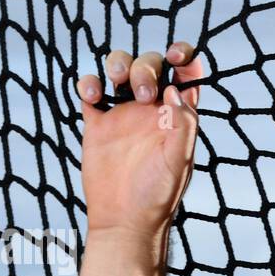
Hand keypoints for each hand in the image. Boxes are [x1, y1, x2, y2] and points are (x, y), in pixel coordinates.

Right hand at [76, 41, 201, 241]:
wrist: (123, 219)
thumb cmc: (157, 196)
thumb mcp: (179, 161)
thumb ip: (182, 125)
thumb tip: (176, 88)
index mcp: (177, 115)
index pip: (185, 74)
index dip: (184, 56)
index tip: (176, 56)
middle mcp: (152, 109)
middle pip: (149, 63)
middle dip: (145, 67)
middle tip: (143, 93)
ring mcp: (123, 113)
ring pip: (119, 67)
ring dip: (117, 63)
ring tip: (115, 83)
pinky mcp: (97, 122)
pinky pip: (91, 87)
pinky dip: (89, 81)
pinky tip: (92, 97)